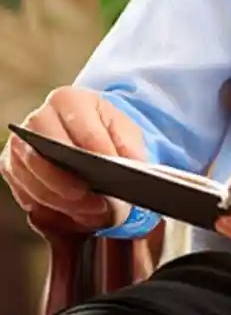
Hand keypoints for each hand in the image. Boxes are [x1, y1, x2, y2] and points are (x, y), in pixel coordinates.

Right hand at [0, 86, 146, 228]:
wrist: (84, 129)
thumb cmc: (104, 129)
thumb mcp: (124, 129)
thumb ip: (130, 144)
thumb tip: (134, 164)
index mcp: (68, 100)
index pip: (80, 125)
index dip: (96, 149)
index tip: (112, 170)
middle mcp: (38, 119)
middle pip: (47, 152)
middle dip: (71, 181)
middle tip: (97, 203)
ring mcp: (20, 144)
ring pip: (33, 175)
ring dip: (62, 199)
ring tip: (91, 212)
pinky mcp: (11, 167)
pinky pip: (24, 190)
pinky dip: (49, 205)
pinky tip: (74, 214)